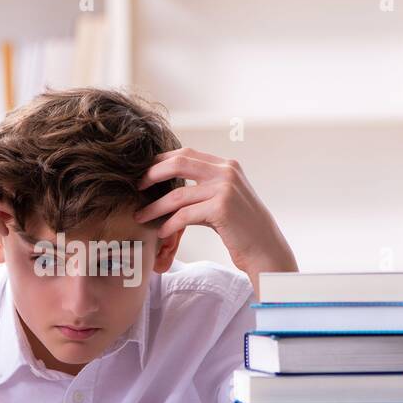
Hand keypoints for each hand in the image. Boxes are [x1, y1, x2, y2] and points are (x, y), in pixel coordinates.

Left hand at [133, 146, 296, 296]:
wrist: (266, 249)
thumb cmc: (242, 228)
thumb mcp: (224, 199)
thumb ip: (203, 186)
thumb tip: (169, 183)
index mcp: (227, 165)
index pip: (187, 153)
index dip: (161, 161)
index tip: (144, 174)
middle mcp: (227, 172)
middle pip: (178, 163)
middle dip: (152, 174)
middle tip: (136, 187)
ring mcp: (225, 189)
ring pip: (177, 194)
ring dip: (154, 207)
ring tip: (141, 216)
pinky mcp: (221, 208)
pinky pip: (184, 215)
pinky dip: (169, 224)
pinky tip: (161, 233)